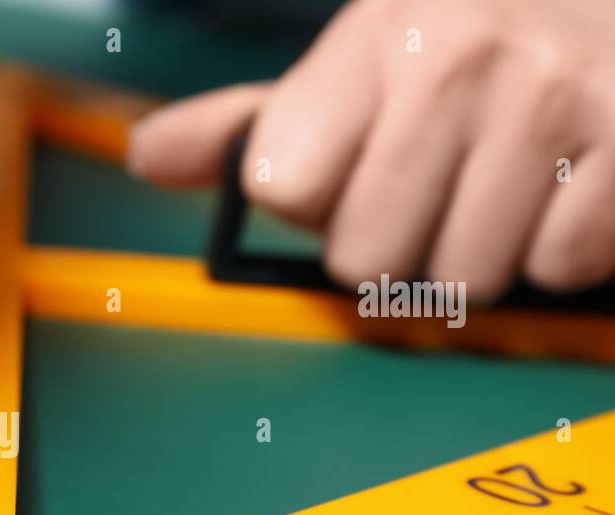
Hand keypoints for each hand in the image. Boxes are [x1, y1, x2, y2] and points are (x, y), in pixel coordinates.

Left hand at [127, 0, 614, 300]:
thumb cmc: (471, 34)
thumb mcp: (359, 54)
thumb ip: (254, 121)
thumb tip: (148, 154)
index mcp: (373, 36)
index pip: (283, 188)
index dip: (313, 205)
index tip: (350, 174)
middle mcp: (457, 62)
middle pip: (365, 259)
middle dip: (394, 244)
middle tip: (433, 189)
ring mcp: (550, 102)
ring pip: (460, 280)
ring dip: (477, 252)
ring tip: (504, 184)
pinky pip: (555, 269)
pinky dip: (559, 248)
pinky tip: (565, 185)